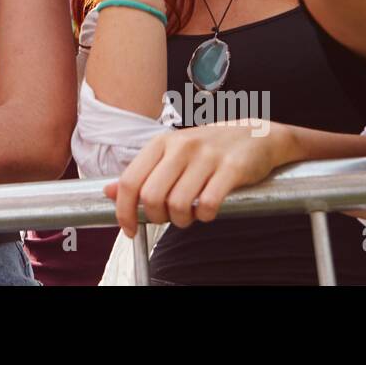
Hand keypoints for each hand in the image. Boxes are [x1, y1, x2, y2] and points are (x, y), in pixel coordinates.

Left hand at [106, 122, 294, 232]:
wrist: (257, 135)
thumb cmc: (209, 148)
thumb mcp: (171, 154)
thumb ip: (142, 173)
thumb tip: (109, 192)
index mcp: (161, 143)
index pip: (131, 181)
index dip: (124, 211)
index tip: (128, 228)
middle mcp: (182, 147)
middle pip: (152, 196)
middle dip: (156, 218)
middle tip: (167, 219)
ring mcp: (207, 156)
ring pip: (178, 204)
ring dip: (181, 220)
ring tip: (189, 216)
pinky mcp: (232, 169)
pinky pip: (209, 204)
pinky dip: (205, 217)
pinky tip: (207, 212)